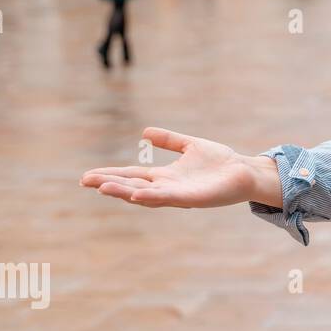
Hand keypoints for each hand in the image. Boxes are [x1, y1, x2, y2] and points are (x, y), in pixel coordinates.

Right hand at [80, 127, 270, 208]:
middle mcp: (167, 187)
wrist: (246, 171)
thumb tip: (144, 132)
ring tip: (103, 187)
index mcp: (165, 176)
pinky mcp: (192, 198)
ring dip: (124, 192)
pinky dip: (152, 197)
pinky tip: (136, 195)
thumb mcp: (190, 146)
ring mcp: (178, 194)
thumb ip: (169, 140)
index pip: (132, 175)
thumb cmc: (220, 162)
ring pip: (145, 194)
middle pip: (132, 185)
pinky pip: (169, 198)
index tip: (87, 176)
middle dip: (109, 184)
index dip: (111, 175)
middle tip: (85, 181)